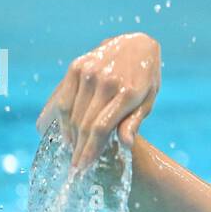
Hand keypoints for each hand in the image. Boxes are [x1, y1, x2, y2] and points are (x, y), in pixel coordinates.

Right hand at [36, 32, 159, 170]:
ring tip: (72, 152)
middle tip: (76, 167)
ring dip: (70, 136)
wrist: (136, 44)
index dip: (91, 150)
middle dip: (79, 149)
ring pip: (73, 113)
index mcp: (127, 92)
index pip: (101, 128)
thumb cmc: (145, 78)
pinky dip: (63, 118)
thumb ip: (134, 122)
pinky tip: (67, 133)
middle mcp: (106, 81)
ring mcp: (89, 72)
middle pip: (85, 124)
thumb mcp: (148, 101)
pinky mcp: (76, 67)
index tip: (84, 166)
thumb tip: (125, 145)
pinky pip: (65, 98)